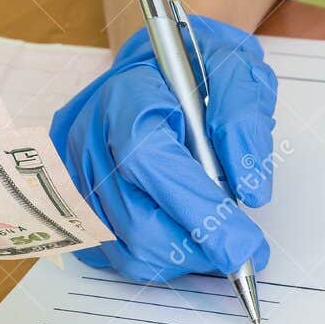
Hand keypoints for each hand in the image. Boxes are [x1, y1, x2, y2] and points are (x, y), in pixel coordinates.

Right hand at [51, 14, 275, 281]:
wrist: (160, 65)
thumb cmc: (196, 68)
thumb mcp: (236, 69)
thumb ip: (243, 120)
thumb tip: (251, 190)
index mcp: (123, 95)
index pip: (149, 161)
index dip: (198, 210)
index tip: (245, 243)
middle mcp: (86, 137)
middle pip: (135, 218)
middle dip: (198, 245)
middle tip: (241, 246)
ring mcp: (73, 175)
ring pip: (127, 246)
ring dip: (183, 256)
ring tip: (215, 235)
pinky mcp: (74, 205)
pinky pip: (115, 255)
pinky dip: (160, 258)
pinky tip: (184, 234)